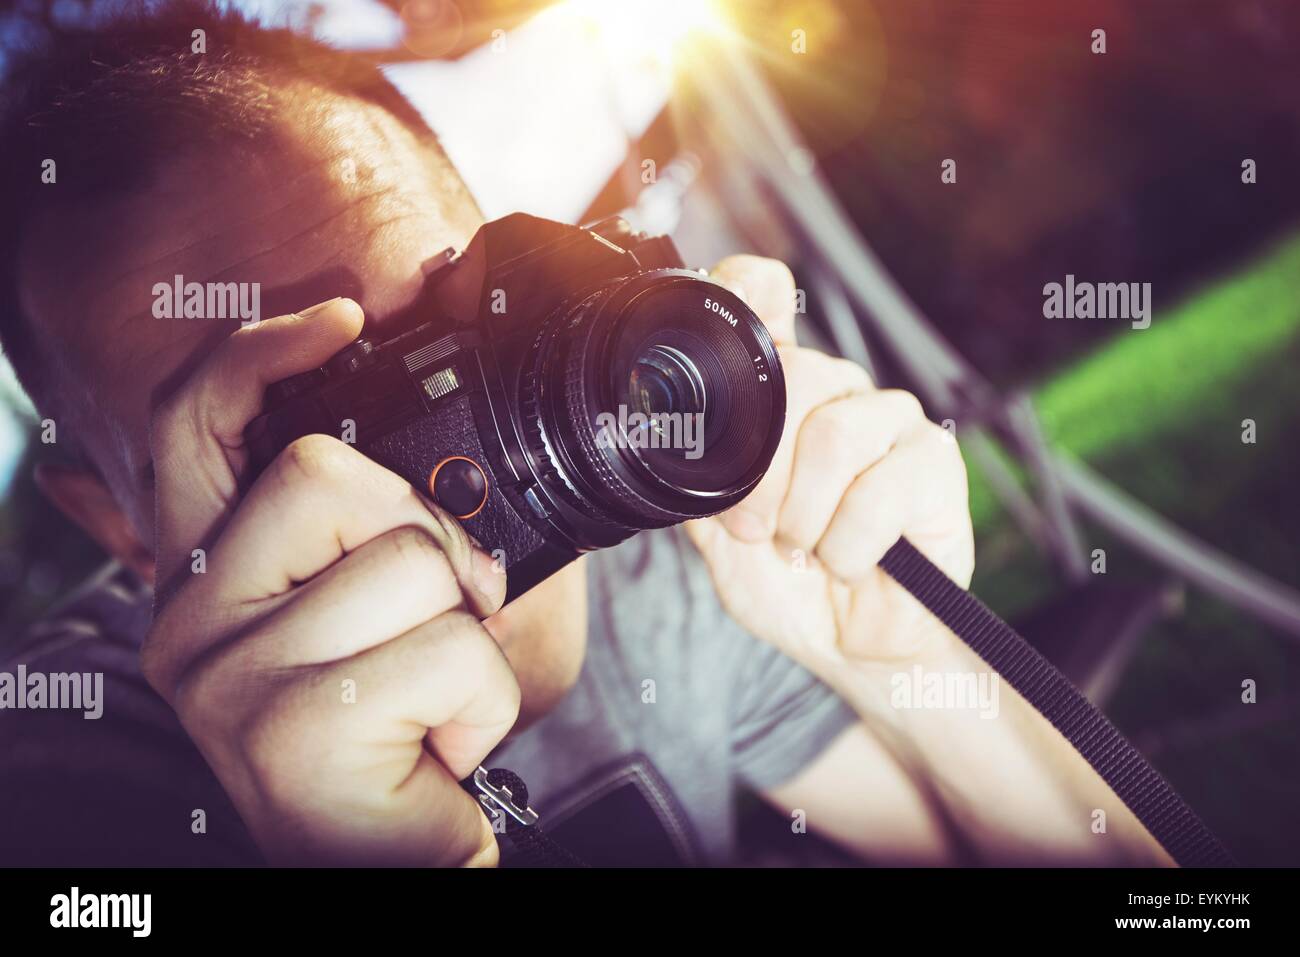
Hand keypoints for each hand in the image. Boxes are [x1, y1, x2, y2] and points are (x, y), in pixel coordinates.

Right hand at [141, 299, 516, 865]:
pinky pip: (451, 653)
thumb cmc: (410, 732)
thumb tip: (449, 443)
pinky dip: (484, 699)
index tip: (339, 318)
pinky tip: (439, 747)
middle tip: (437, 623)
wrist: (398, 861)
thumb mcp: (406, 610)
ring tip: (431, 704)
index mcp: (214, 581)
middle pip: (332, 477)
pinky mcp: (288, 732)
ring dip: (469, 639)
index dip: (256, 359)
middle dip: (428, 541)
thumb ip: (401, 529)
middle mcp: (192, 623)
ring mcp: (228, 681)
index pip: (198, 432)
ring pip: (414, 566)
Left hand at [685, 257, 974, 674]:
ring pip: (834, 434)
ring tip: (805, 550)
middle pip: (796, 377)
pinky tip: (849, 563)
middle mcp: (839, 392)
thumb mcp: (715, 532)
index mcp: (783, 394)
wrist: (848, 646)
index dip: (747, 288)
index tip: (725, 323)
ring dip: (806, 517)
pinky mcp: (935, 464)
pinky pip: (878, 490)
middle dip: (762, 475)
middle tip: (759, 531)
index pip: (767, 298)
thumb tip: (662, 434)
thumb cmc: (787, 583)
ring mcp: (892, 422)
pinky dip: (847, 546)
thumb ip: (695, 477)